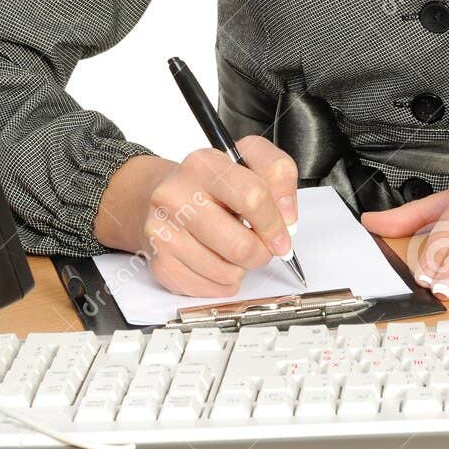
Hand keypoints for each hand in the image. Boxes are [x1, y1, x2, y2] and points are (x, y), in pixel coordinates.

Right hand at [94, 137, 298, 296]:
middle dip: (261, 253)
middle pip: (240, 246)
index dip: (275, 223)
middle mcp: (176, 195)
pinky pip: (209, 289)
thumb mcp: (249, 159)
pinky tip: (217, 261)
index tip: (282, 235)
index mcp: (203, 164)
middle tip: (260, 246)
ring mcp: (163, 231)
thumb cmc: (212, 181)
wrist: (165, 195)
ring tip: (233, 248)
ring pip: (226, 272)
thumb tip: (287, 219)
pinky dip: (222, 282)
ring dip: (241, 268)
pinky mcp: (160, 261)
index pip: (253, 197)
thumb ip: (279, 175)